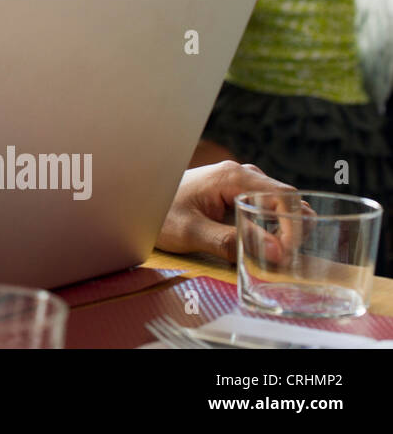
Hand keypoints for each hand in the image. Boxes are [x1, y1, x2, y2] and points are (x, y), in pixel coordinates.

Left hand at [156, 160, 298, 261]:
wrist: (138, 199)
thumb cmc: (160, 213)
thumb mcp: (192, 232)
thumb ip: (231, 241)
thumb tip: (276, 252)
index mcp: (233, 176)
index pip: (285, 197)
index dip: (294, 226)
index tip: (287, 254)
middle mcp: (242, 174)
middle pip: (286, 200)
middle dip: (292, 229)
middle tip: (284, 260)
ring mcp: (241, 182)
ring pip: (277, 204)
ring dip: (282, 229)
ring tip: (274, 256)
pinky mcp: (236, 192)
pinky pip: (264, 207)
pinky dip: (270, 226)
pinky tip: (262, 245)